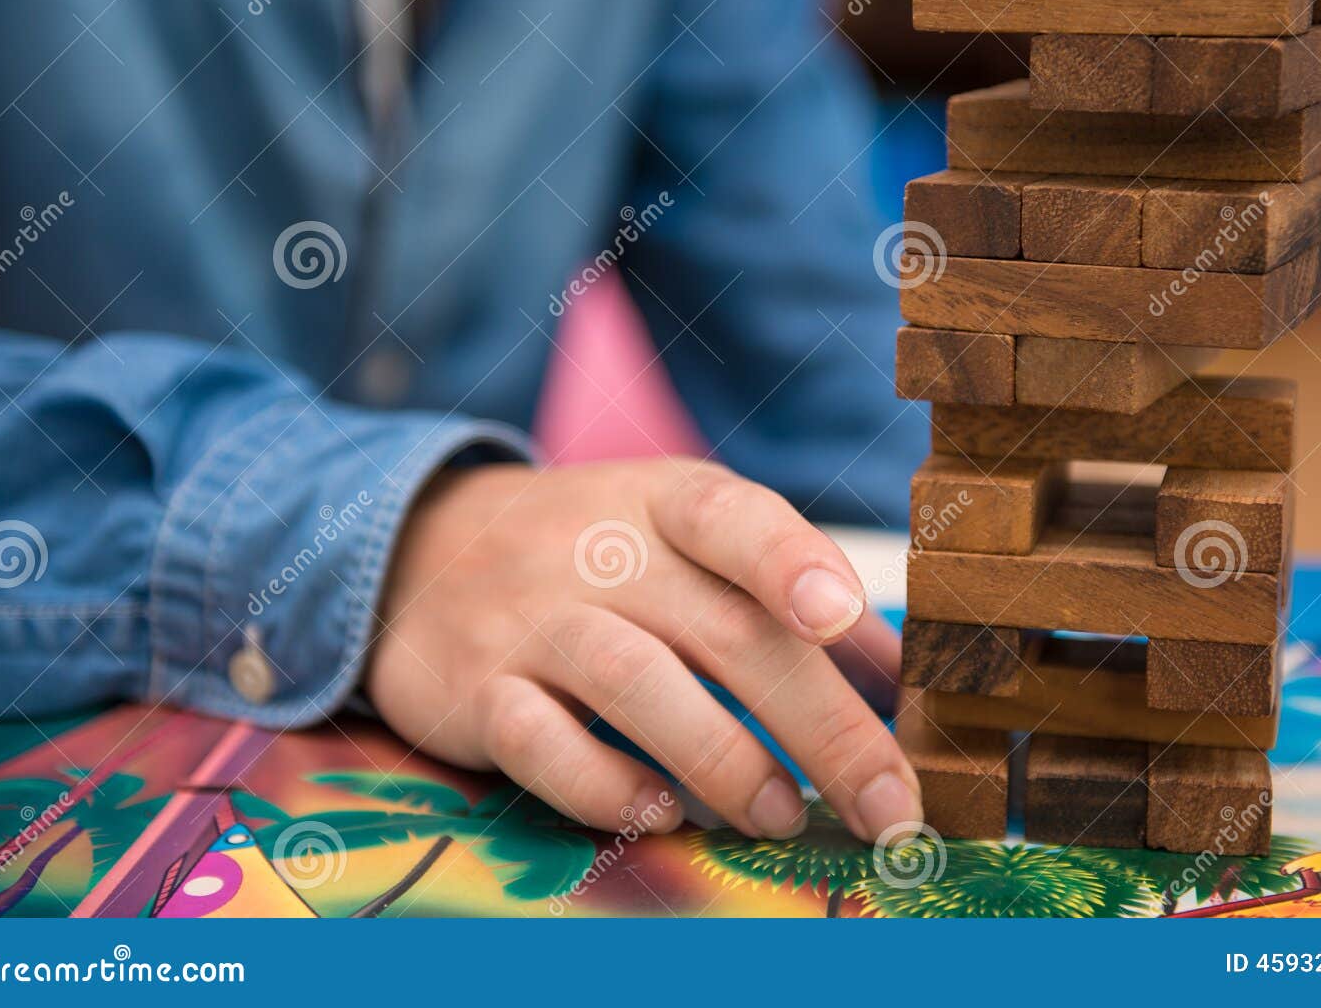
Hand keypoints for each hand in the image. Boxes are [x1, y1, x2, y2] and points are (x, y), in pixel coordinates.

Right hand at [367, 458, 919, 842]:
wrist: (421, 544)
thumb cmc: (594, 550)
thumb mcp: (683, 536)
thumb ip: (787, 594)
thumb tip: (898, 678)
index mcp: (665, 504)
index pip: (732, 517)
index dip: (792, 561)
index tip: (840, 616)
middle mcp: (599, 552)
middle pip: (724, 633)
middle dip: (822, 727)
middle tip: (887, 806)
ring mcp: (531, 619)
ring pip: (637, 685)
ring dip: (725, 762)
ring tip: (783, 817)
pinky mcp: (475, 691)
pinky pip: (540, 744)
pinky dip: (606, 786)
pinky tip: (661, 812)